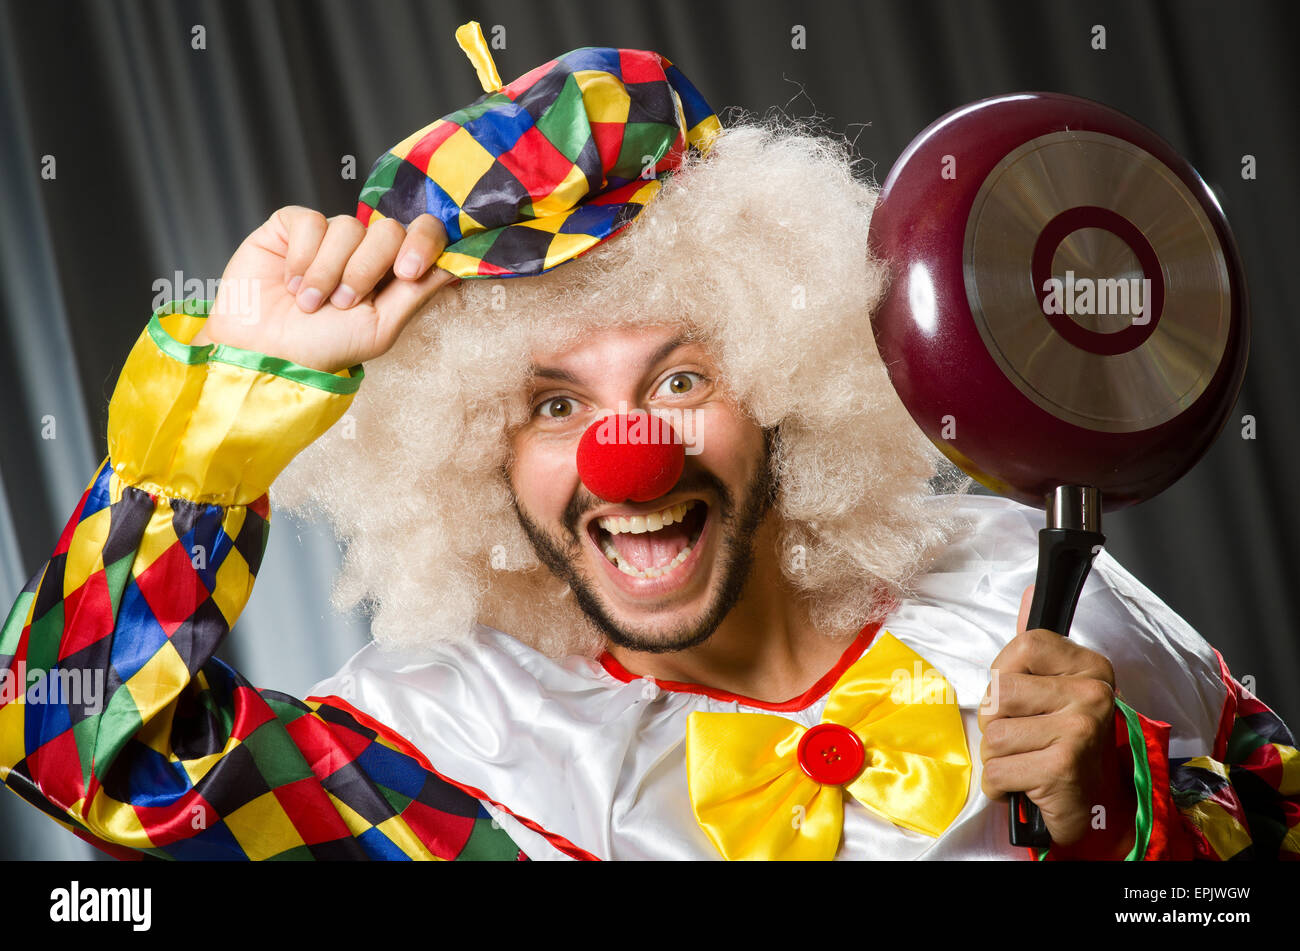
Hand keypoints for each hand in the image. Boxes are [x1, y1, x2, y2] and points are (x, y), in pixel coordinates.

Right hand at [190, 206, 455, 372]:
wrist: (267, 352)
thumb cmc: (325, 347)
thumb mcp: (381, 327)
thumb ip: (418, 291)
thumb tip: (458, 264)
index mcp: (392, 271)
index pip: (423, 234)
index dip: (422, 243)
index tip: (407, 272)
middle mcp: (365, 249)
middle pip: (387, 230)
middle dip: (366, 270)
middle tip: (343, 303)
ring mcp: (329, 236)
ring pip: (347, 227)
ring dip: (328, 272)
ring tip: (309, 303)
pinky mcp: (293, 227)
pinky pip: (310, 221)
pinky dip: (302, 257)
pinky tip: (291, 283)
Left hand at [978, 585, 1136, 855]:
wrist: (1100, 811)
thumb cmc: (1065, 747)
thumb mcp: (1053, 689)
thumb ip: (1036, 646)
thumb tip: (1030, 592)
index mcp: (1089, 666)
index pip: (1021, 645)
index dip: (1005, 677)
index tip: (1026, 700)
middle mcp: (1092, 693)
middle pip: (998, 693)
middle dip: (997, 723)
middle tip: (1028, 739)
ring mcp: (1080, 729)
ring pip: (993, 735)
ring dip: (1000, 758)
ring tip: (1030, 762)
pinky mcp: (1063, 766)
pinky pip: (996, 771)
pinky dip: (1002, 786)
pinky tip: (1030, 785)